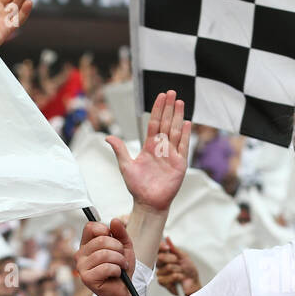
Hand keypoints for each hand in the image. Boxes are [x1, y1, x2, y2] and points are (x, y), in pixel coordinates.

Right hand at [77, 219, 134, 295]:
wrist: (123, 290)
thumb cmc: (121, 269)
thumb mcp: (124, 247)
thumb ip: (120, 233)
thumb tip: (115, 220)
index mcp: (87, 244)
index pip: (90, 227)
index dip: (104, 229)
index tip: (113, 238)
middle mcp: (80, 254)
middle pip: (100, 240)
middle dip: (118, 248)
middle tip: (122, 257)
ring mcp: (81, 267)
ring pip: (104, 254)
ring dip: (119, 260)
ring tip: (122, 266)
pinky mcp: (86, 278)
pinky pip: (105, 267)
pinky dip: (117, 270)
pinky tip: (117, 274)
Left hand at [105, 90, 189, 213]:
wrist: (148, 203)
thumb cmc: (137, 187)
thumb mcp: (125, 166)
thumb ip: (120, 150)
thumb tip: (108, 137)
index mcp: (149, 146)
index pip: (154, 123)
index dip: (157, 109)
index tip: (161, 96)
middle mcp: (162, 148)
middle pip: (166, 123)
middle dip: (169, 107)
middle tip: (172, 92)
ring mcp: (172, 154)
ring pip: (175, 131)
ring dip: (178, 116)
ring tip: (180, 102)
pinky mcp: (179, 164)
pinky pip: (183, 146)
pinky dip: (185, 135)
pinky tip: (187, 123)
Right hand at [156, 237, 201, 295]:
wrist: (193, 283)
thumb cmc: (189, 270)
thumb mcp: (184, 256)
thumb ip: (174, 248)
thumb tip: (167, 238)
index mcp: (166, 257)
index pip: (158, 250)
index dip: (161, 247)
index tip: (167, 248)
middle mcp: (162, 264)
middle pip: (160, 257)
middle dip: (173, 259)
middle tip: (179, 263)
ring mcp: (161, 273)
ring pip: (166, 268)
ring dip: (178, 270)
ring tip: (181, 273)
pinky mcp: (162, 282)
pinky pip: (165, 277)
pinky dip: (176, 277)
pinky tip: (179, 279)